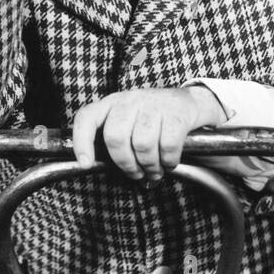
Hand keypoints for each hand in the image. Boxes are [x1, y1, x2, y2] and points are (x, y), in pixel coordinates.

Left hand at [71, 86, 226, 183]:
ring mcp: (154, 104)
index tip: (86, 163)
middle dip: (125, 164)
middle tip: (135, 173)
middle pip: (116, 137)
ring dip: (150, 165)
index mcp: (112, 103)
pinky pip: (168, 145)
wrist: (191, 102)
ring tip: (154, 171)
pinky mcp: (177, 112)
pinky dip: (168, 161)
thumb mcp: (130, 120)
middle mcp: (130, 100)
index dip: (82, 142)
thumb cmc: (154, 118)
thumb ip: (115, 138)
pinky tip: (169, 162)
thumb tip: (102, 168)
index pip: (87, 118)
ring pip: (142, 144)